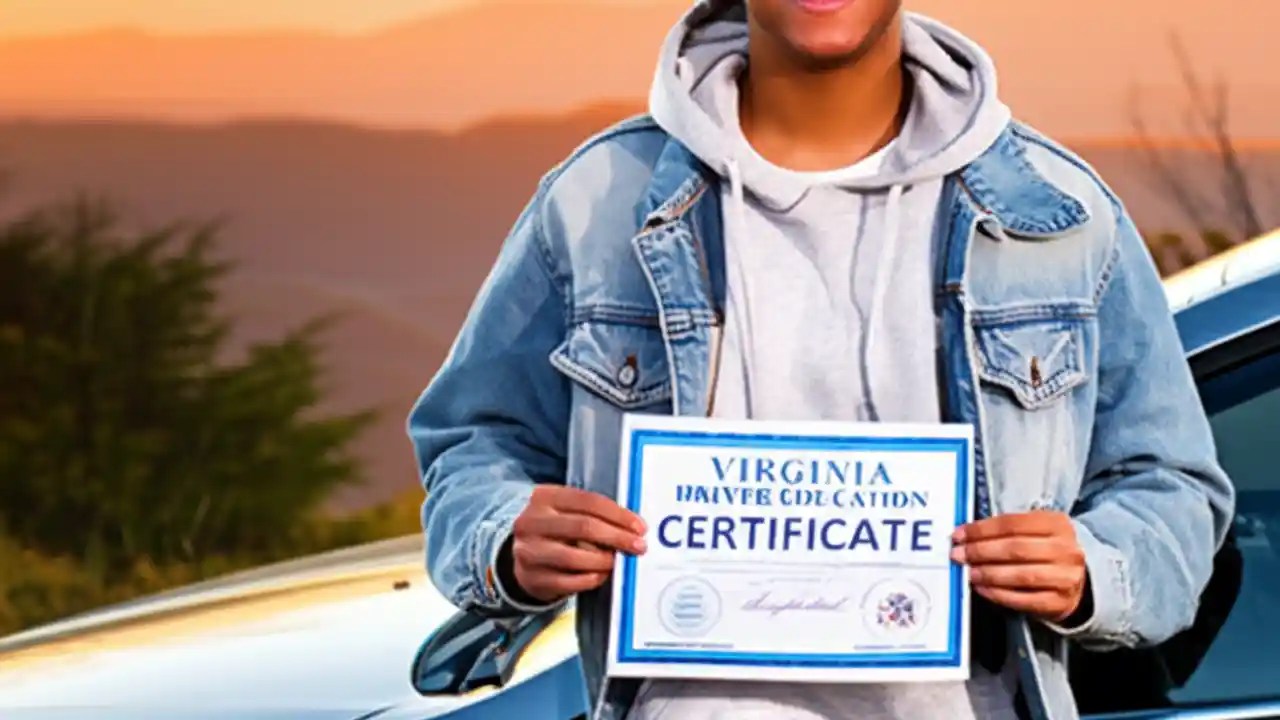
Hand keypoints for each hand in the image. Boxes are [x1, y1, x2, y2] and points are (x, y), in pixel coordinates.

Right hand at [510, 485, 646, 603]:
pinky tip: (601, 575)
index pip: (588, 501)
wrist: (521, 554)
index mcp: (544, 497)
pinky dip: (591, 579)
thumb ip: (593, 513)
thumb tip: (632, 526)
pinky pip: (569, 581)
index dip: (618, 515)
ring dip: (604, 560)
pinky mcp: (533, 578)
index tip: (639, 527)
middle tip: (638, 546)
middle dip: (617, 537)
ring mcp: (530, 551)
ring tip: (617, 561)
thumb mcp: (566, 511)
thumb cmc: (555, 530)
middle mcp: (532, 522)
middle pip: (584, 527)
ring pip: (575, 557)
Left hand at [950, 511, 1086, 622]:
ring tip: (968, 572)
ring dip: (988, 573)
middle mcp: (1065, 549)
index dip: (981, 529)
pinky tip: (982, 588)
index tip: (959, 534)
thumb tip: (966, 536)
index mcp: (1057, 524)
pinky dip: (998, 594)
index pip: (1013, 523)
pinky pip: (1023, 599)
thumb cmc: (1046, 551)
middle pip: (1015, 548)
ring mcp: (1065, 577)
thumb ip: (1006, 531)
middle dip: (980, 551)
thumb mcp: (1035, 532)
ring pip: (1020, 575)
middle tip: (958, 554)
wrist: (1079, 581)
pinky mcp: (1059, 602)